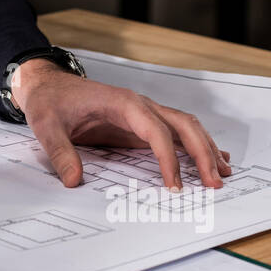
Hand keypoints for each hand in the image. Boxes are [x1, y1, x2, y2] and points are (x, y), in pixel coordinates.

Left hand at [11, 59, 231, 189]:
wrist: (47, 84)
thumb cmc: (49, 102)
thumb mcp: (47, 126)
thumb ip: (60, 153)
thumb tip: (73, 181)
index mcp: (123, 104)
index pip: (156, 132)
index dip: (168, 159)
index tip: (174, 185)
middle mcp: (140, 106)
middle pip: (183, 125)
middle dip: (202, 152)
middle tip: (215, 183)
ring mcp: (143, 113)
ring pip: (185, 127)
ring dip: (206, 148)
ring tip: (223, 173)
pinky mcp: (140, 123)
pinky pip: (174, 132)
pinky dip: (195, 145)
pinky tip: (211, 158)